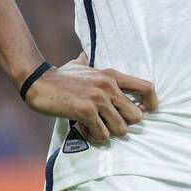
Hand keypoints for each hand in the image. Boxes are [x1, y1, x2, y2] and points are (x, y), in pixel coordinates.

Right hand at [23, 51, 158, 142]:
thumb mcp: (79, 64)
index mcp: (112, 75)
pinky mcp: (86, 111)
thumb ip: (87, 62)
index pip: (147, 88)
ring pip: (121, 129)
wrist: (39, 82)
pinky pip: (102, 134)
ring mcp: (98, 99)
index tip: (145, 112)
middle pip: (137, 116)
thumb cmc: (60, 76)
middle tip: (110, 124)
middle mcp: (109, 86)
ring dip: (109, 132)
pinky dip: (94, 136)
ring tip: (96, 127)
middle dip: (124, 124)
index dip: (151, 103)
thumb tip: (84, 54)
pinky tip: (84, 129)